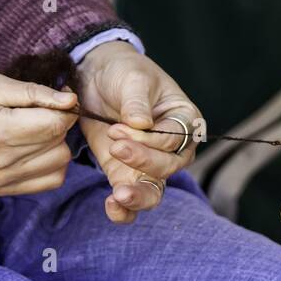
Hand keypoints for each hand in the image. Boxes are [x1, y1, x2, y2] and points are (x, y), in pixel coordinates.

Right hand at [0, 70, 76, 195]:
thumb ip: (31, 92)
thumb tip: (70, 100)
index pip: (56, 124)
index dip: (64, 108)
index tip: (55, 99)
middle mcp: (3, 162)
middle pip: (60, 142)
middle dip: (57, 123)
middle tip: (37, 112)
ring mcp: (4, 180)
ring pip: (61, 162)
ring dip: (55, 144)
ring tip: (33, 130)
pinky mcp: (5, 190)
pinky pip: (52, 180)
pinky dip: (51, 163)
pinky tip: (34, 148)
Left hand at [75, 41, 201, 223]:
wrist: (96, 77)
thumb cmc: (123, 71)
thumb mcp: (132, 77)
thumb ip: (137, 101)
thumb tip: (141, 124)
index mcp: (184, 119)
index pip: (174, 140)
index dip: (149, 140)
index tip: (119, 128)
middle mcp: (172, 147)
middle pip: (168, 168)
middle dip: (143, 162)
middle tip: (115, 148)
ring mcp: (149, 164)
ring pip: (154, 190)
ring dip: (138, 196)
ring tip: (119, 197)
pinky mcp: (125, 174)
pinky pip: (131, 199)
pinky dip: (123, 208)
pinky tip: (111, 207)